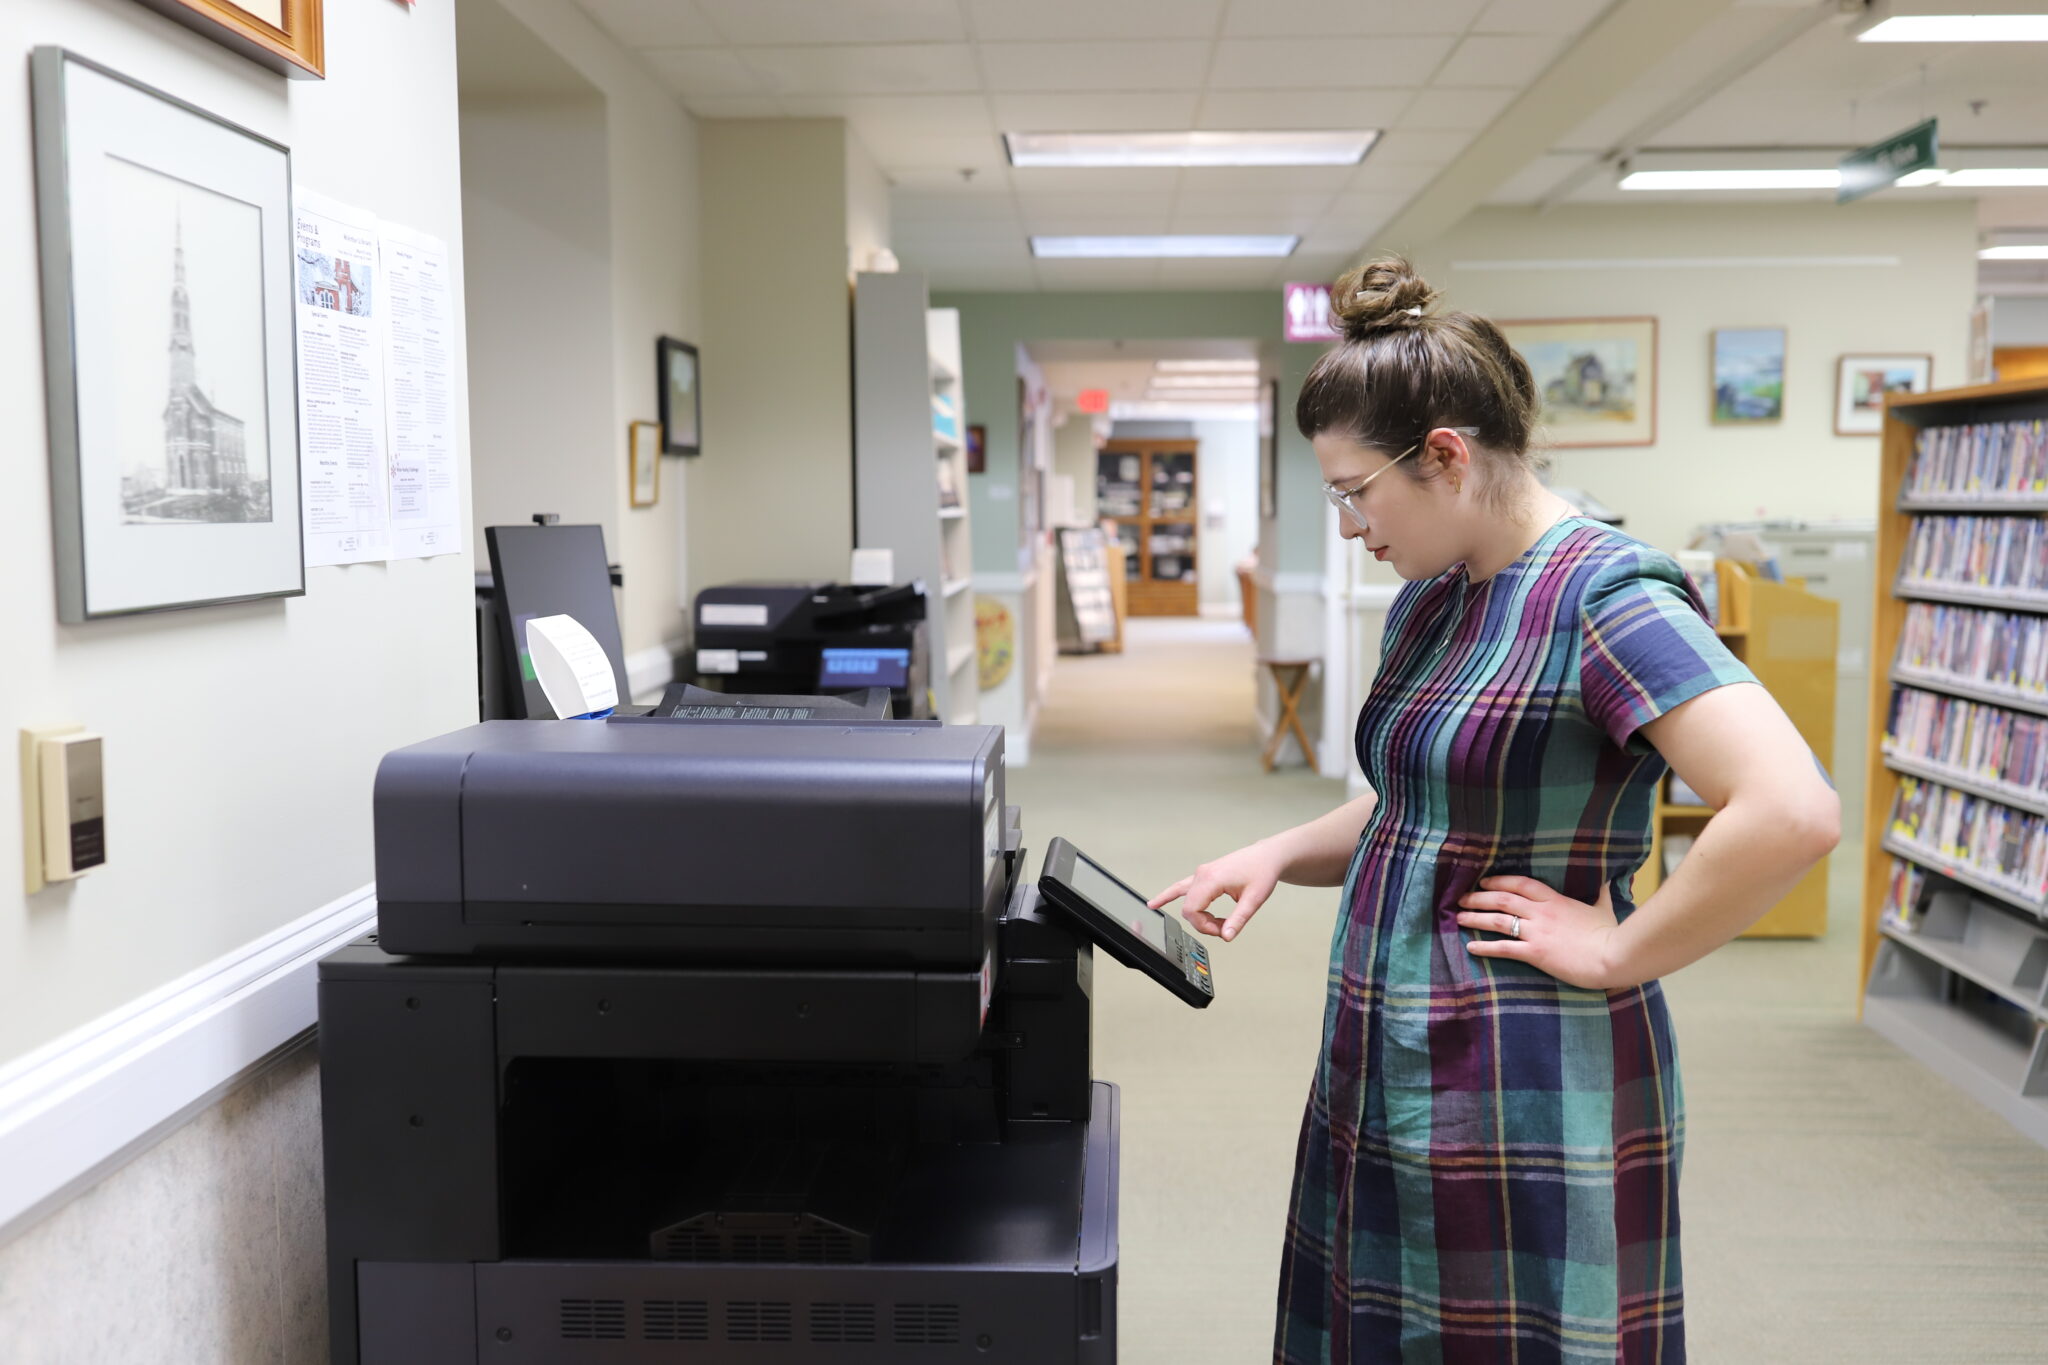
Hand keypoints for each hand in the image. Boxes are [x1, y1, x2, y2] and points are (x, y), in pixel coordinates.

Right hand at [1149, 840, 1286, 941]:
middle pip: (1188, 908)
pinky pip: (1181, 888)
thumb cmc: (1262, 872)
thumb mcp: (1254, 900)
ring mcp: (1201, 874)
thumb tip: (1227, 937)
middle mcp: (1202, 875)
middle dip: (1203, 923)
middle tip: (1225, 927)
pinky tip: (1155, 903)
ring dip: (1198, 915)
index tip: (1222, 930)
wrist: (1266, 856)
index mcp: (1211, 879)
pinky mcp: (1204, 875)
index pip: (1192, 910)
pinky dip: (1169, 896)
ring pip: (1186, 901)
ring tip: (1212, 924)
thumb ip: (1238, 920)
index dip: (1204, 926)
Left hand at [1456, 876, 1624, 989]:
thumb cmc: (1611, 933)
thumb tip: (1608, 881)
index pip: (1521, 883)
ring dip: (1475, 918)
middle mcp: (1541, 913)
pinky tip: (1470, 948)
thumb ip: (1601, 894)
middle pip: (1502, 899)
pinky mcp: (1536, 953)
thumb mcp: (1604, 908)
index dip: (1499, 880)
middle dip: (1478, 897)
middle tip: (1461, 899)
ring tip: (1458, 918)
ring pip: (1498, 920)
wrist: (1613, 956)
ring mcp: (1537, 932)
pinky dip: (1484, 947)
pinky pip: (1504, 948)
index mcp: (1555, 900)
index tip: (1484, 881)